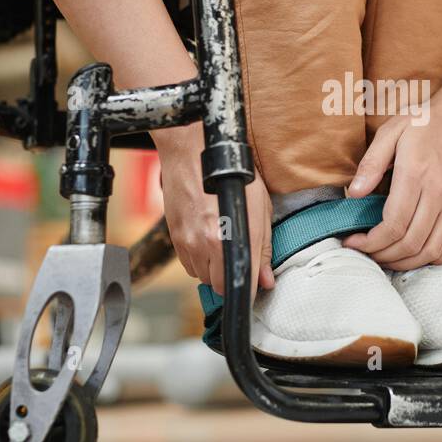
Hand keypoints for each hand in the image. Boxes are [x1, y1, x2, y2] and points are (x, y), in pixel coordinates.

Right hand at [155, 125, 273, 296]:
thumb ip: (263, 249)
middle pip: (218, 286)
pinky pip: (187, 264)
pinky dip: (197, 260)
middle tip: (239, 259)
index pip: (240, 286)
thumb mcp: (260, 210)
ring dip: (213, 269)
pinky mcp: (174, 237)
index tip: (254, 286)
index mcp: (232, 239)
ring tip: (222, 245)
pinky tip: (206, 240)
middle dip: (230, 279)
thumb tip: (266, 281)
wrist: (195, 151)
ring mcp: (187, 242)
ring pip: (201, 277)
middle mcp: (207, 245)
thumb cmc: (234, 175)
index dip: (250, 290)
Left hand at [342, 96, 441, 270]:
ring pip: (432, 250)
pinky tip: (420, 256)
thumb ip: (371, 163)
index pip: (392, 225)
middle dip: (383, 255)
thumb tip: (355, 193)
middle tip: (366, 252)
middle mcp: (440, 194)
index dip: (370, 242)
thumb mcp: (391, 131)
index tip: (353, 242)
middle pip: (410, 243)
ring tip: (387, 258)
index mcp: (416, 175)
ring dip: (407, 263)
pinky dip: (438, 259)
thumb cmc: (427, 121)